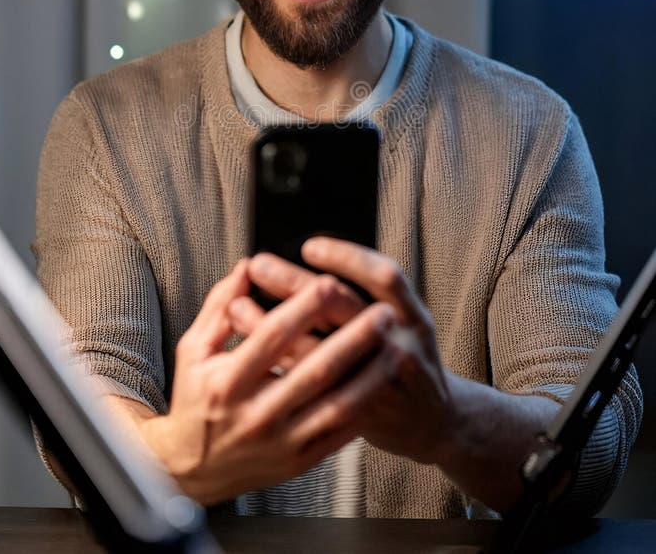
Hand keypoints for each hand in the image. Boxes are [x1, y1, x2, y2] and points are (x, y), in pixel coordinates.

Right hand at [140, 259, 397, 504]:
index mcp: (227, 382)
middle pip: (313, 371)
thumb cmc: (195, 401)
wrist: (191, 471)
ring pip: (336, 407)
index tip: (329, 281)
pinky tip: (382, 385)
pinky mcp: (299, 462)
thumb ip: (219, 307)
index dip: (301, 308)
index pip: (271, 338)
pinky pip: (340, 435)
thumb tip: (247, 266)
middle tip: (383, 313)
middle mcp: (256, 415)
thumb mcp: (194, 351)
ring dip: (370, 376)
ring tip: (396, 348)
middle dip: (353, 340)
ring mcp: (281, 442)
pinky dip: (365, 409)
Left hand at [236, 239, 455, 465]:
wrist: (432, 424)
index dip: (348, 257)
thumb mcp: (400, 320)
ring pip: (320, 351)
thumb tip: (311, 255)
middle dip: (296, 283)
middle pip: (346, 306)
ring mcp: (380, 380)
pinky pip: (310, 388)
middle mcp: (400, 342)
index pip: (385, 276)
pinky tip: (251, 354)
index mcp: (411, 313)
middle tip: (259, 264)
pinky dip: (278, 367)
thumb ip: (364, 294)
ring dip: (273, 325)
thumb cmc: (403, 359)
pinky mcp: (359, 412)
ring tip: (238, 306)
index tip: (308, 246)